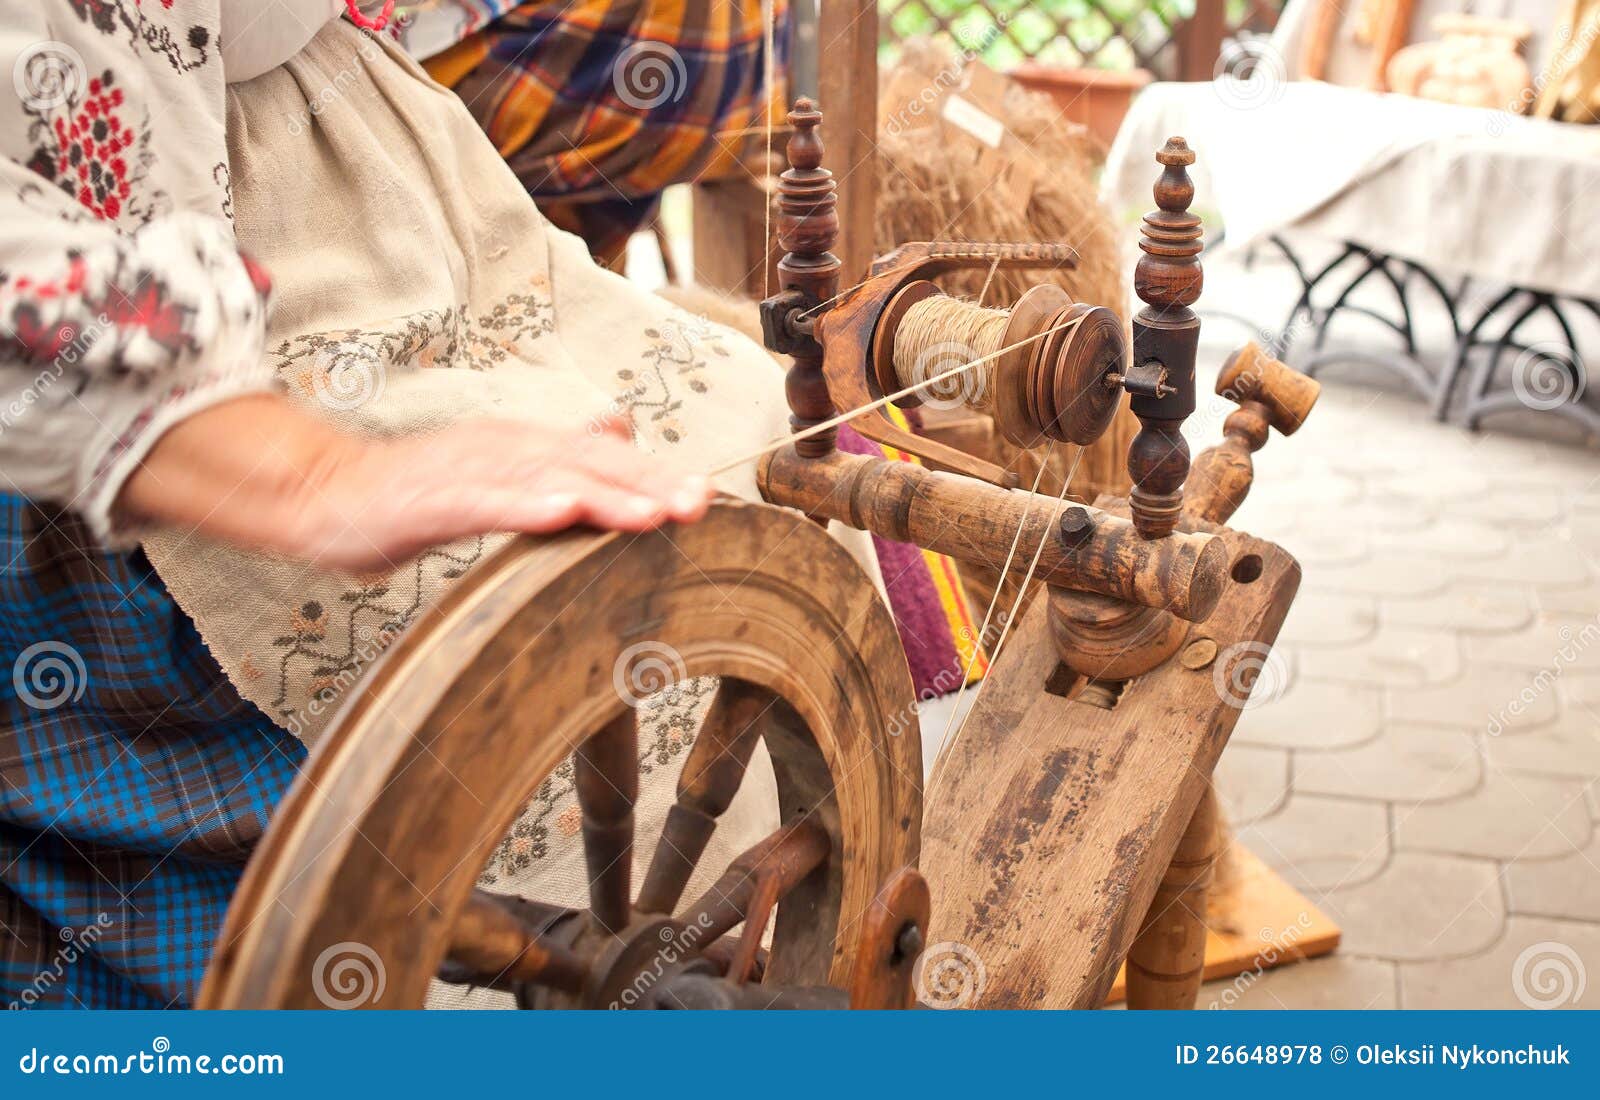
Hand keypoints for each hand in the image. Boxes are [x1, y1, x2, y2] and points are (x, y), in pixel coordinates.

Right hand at [118, 395, 712, 571]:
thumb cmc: (417, 494)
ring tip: (654, 513)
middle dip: (648, 483)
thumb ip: (557, 461)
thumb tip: (618, 434)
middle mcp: (506, 449)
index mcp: (526, 447)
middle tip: (702, 505)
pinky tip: (562, 512)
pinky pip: (484, 502)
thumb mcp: (498, 474)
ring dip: (604, 494)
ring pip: (546, 480)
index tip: (708, 499)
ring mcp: (468, 472)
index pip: (603, 459)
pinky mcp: (430, 500)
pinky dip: (525, 506)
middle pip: (588, 463)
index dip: (655, 476)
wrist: (328, 494)